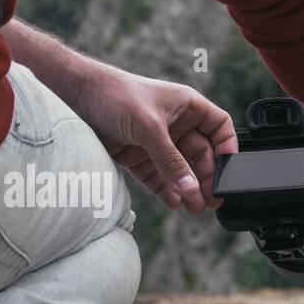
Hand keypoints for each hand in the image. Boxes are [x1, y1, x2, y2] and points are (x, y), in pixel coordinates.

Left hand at [1, 20, 237, 214]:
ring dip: (188, 189)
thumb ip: (170, 161)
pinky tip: (174, 202)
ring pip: (181, 171)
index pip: (220, 128)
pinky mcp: (138, 156)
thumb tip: (190, 189)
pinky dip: (167, 191)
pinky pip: (159, 178)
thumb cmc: (114, 95)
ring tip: (194, 208)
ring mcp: (157, 142)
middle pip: (202, 156)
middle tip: (210, 200)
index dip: (228, 149)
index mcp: (187, 106)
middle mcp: (176, 124)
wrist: (74, 96)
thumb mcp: (149, 127)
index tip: (229, 171)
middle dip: (206, 178)